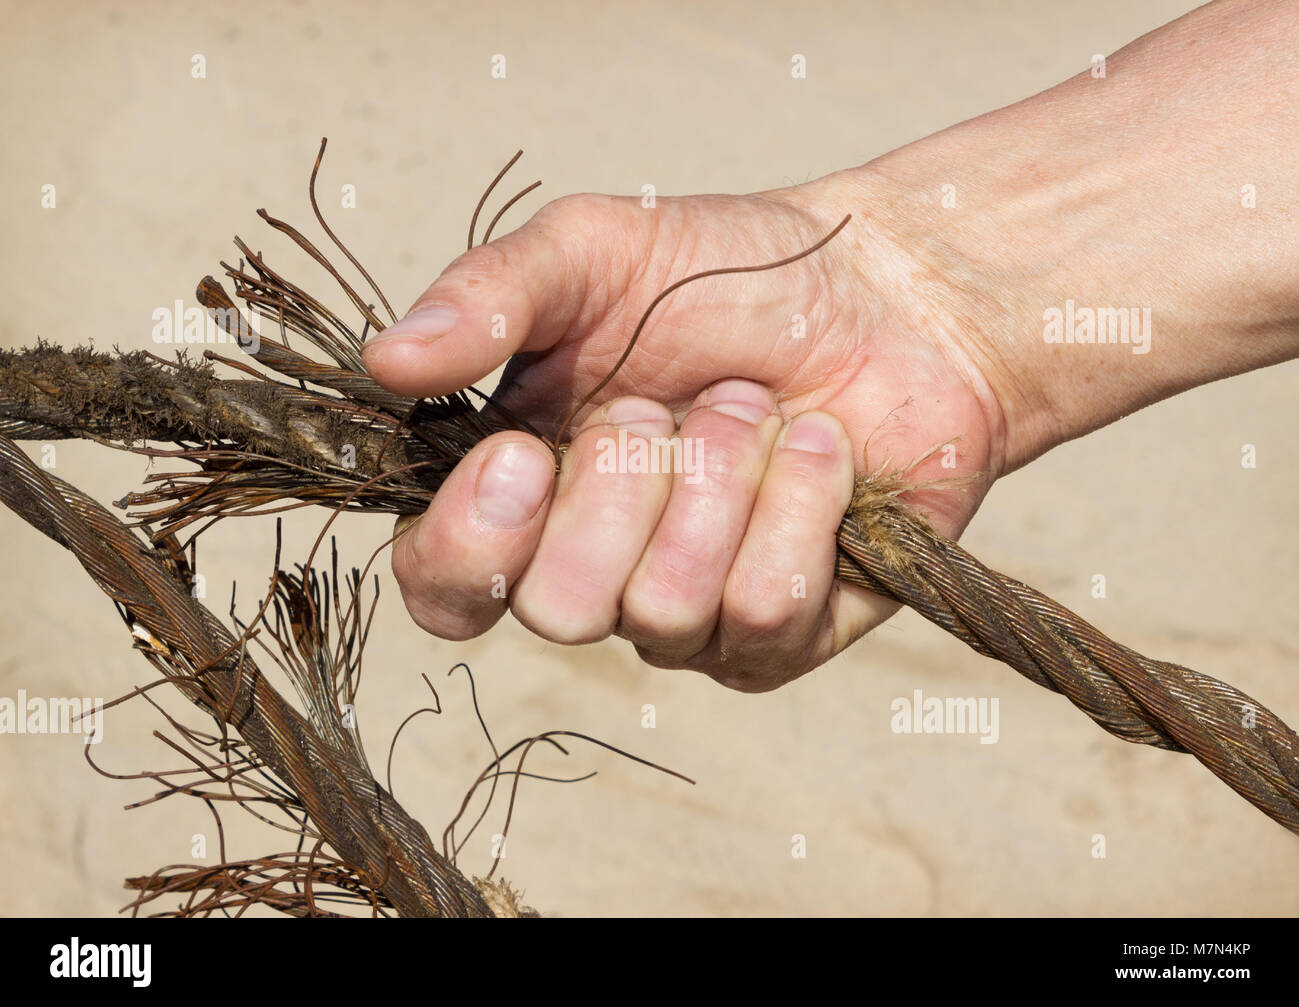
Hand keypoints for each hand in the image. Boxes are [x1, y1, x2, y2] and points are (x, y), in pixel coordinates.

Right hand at [361, 177, 1003, 691]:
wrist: (887, 291)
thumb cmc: (729, 274)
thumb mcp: (594, 253)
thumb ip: (490, 297)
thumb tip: (386, 360)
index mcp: (526, 493)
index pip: (444, 588)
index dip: (474, 539)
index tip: (527, 451)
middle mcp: (598, 570)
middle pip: (559, 611)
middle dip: (624, 488)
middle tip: (672, 405)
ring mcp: (692, 613)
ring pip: (667, 612)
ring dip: (719, 483)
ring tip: (756, 410)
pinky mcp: (785, 632)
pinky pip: (766, 611)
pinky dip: (800, 505)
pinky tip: (818, 452)